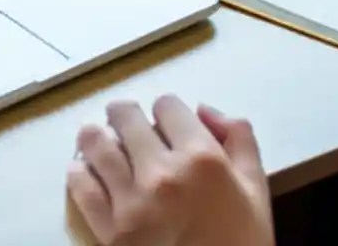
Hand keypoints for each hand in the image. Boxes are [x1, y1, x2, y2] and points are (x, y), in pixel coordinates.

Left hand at [65, 95, 273, 245]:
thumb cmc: (240, 244)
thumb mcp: (257, 191)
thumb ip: (239, 140)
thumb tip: (204, 110)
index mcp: (202, 159)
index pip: (167, 105)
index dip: (168, 112)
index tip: (166, 124)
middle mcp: (162, 172)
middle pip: (124, 116)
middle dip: (126, 116)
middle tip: (126, 124)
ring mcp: (131, 200)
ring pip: (95, 143)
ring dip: (96, 137)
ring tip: (97, 139)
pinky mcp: (108, 228)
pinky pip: (80, 185)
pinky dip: (79, 172)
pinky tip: (85, 171)